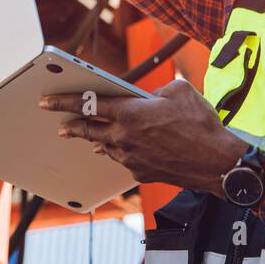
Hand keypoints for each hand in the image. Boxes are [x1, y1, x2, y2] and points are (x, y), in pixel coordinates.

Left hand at [40, 79, 247, 195]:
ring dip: (96, 139)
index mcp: (130, 113)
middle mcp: (124, 137)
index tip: (46, 100)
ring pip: (105, 146)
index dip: (63, 101)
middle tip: (59, 123)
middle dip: (71, 125)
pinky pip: (123, 159)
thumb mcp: (179, 91)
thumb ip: (156, 90)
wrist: (217, 162)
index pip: (87, 104)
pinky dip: (119, 151)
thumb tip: (149, 97)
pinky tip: (119, 148)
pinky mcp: (141, 173)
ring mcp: (130, 158)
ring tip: (87, 134)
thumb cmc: (200, 124)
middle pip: (88, 130)